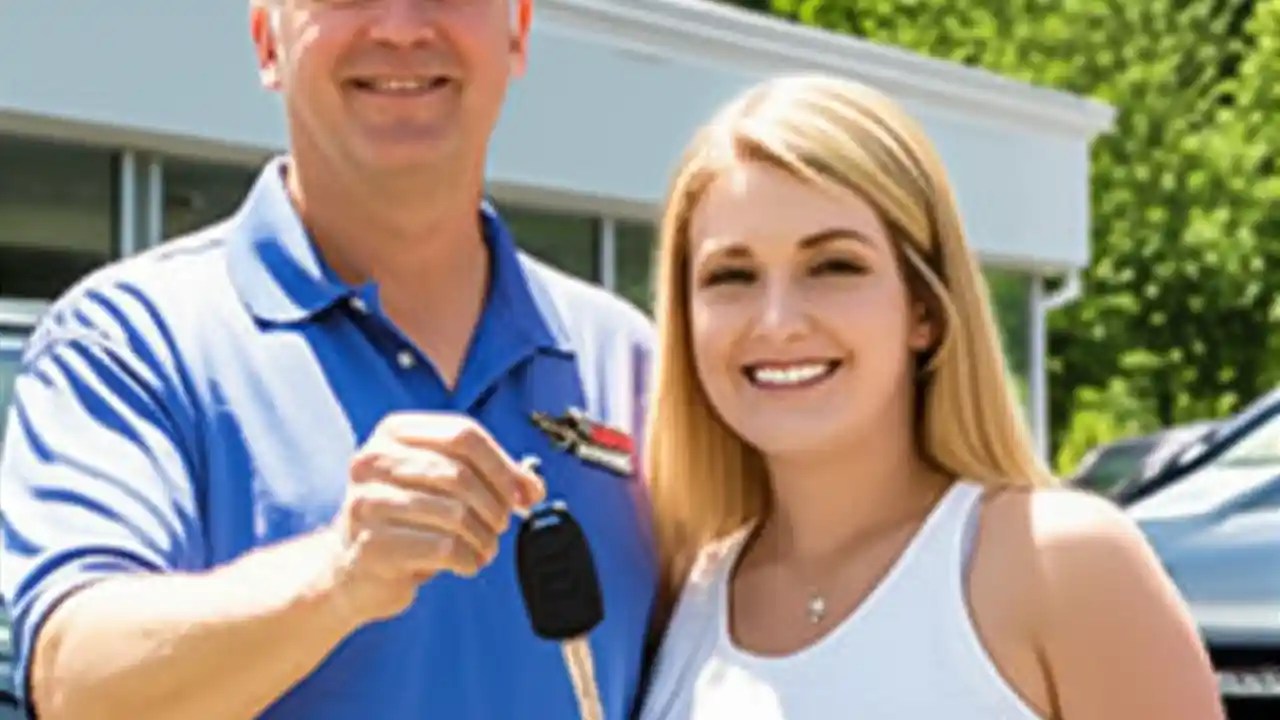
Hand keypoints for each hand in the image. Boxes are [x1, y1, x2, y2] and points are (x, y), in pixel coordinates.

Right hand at [321, 413, 545, 624]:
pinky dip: (469, 559)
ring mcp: (367, 502)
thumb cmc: (407, 520)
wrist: (350, 569)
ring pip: (455, 514)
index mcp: (394, 432)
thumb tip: (533, 488)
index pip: (464, 434)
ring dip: (484, 537)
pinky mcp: (372, 545)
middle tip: (501, 525)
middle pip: (460, 474)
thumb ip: (490, 477)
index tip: (523, 495)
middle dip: (495, 504)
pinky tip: (467, 563)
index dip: (502, 465)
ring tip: (485, 547)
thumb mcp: (444, 485)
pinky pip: (443, 547)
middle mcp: (373, 459)